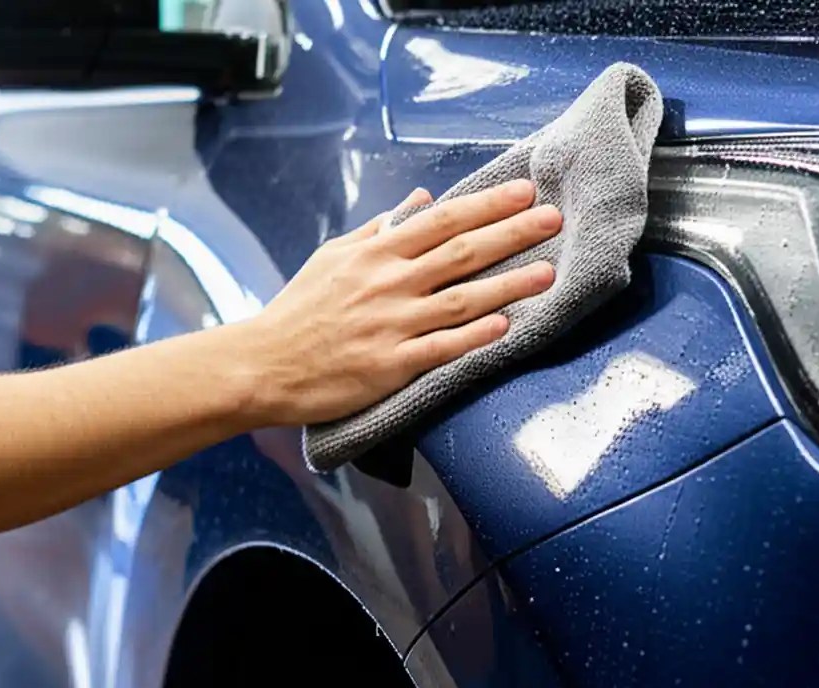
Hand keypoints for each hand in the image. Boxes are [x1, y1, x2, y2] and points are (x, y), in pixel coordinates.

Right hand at [243, 180, 560, 425]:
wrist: (263, 364)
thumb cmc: (299, 310)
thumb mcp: (333, 256)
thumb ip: (379, 228)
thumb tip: (421, 199)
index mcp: (376, 253)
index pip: (442, 219)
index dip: (487, 204)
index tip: (525, 191)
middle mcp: (387, 283)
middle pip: (461, 252)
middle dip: (511, 233)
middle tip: (554, 219)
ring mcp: (390, 325)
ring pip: (460, 300)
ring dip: (508, 284)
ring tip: (548, 272)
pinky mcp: (388, 366)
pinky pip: (439, 348)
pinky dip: (473, 336)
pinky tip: (505, 325)